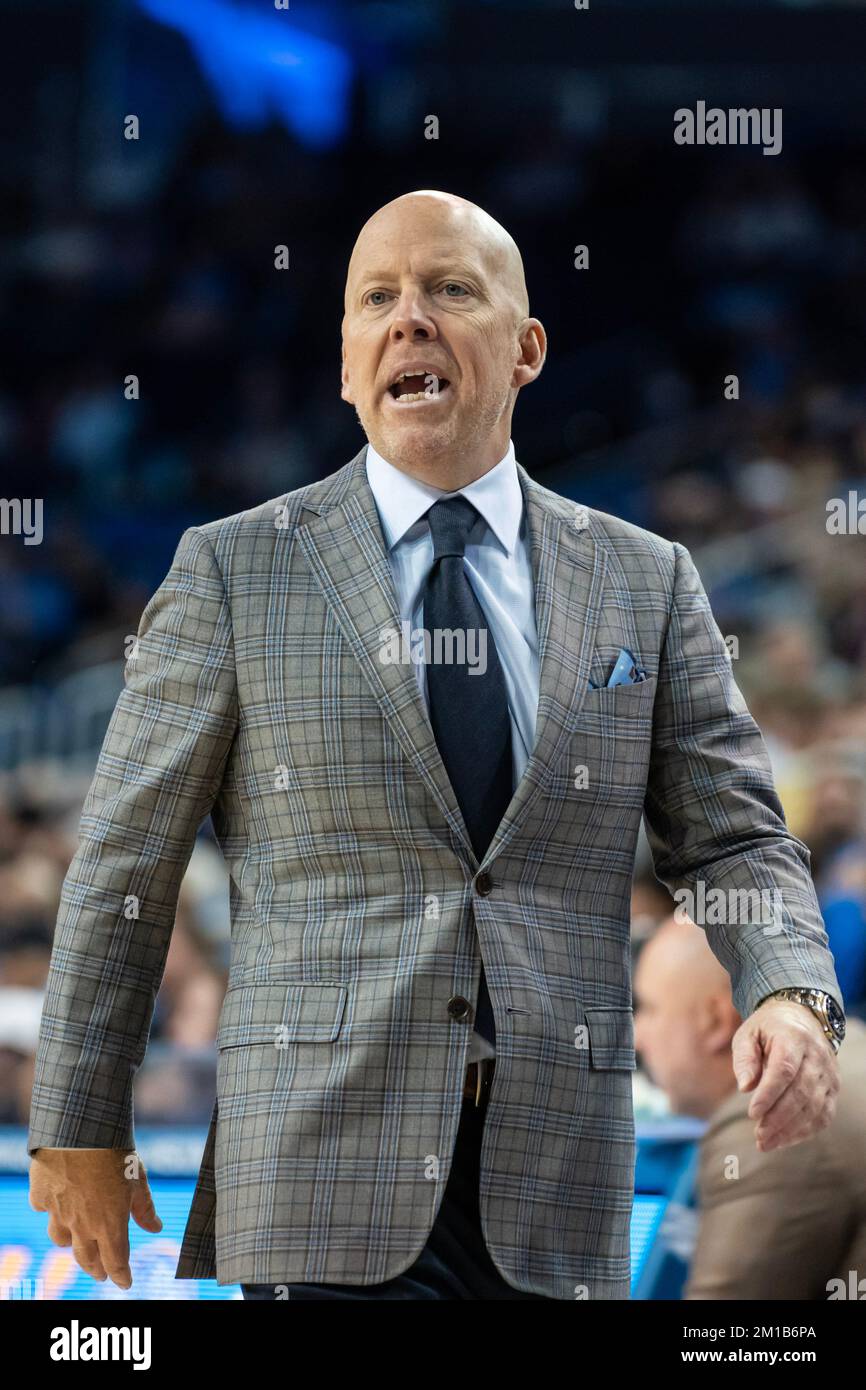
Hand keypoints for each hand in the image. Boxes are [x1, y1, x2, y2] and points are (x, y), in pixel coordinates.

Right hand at [29, 1147, 161, 1288]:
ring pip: (61, 1240)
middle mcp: (82, 1225)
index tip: (125, 1283)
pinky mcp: (41, 1196)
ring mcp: (58, 1212)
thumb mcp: (138, 1179)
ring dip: (71, 1243)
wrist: (80, 1131)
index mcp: (109, 1225)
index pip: (116, 1262)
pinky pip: (43, 1209)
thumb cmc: (115, 1153)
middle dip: (96, 1268)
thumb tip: (157, 1228)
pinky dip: (50, 1208)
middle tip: (102, 1273)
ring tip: (78, 1240)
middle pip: (86, 1259)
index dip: (121, 1276)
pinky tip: (56, 1200)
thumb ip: (145, 1209)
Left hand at [731, 1000, 839, 1152]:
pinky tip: (784, 1139)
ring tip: (765, 1142)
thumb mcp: (748, 1034)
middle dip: (779, 1117)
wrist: (801, 1019)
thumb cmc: (767, 1030)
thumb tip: (745, 1087)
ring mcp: (829, 1074)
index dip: (769, 1094)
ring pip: (814, 1107)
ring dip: (790, 1129)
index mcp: (794, 1037)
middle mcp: (817, 1056)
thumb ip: (745, 1058)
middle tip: (758, 1134)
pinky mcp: (833, 1089)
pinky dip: (805, 1131)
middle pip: (801, 1092)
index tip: (752, 1113)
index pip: (785, 1069)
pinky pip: (824, 1115)